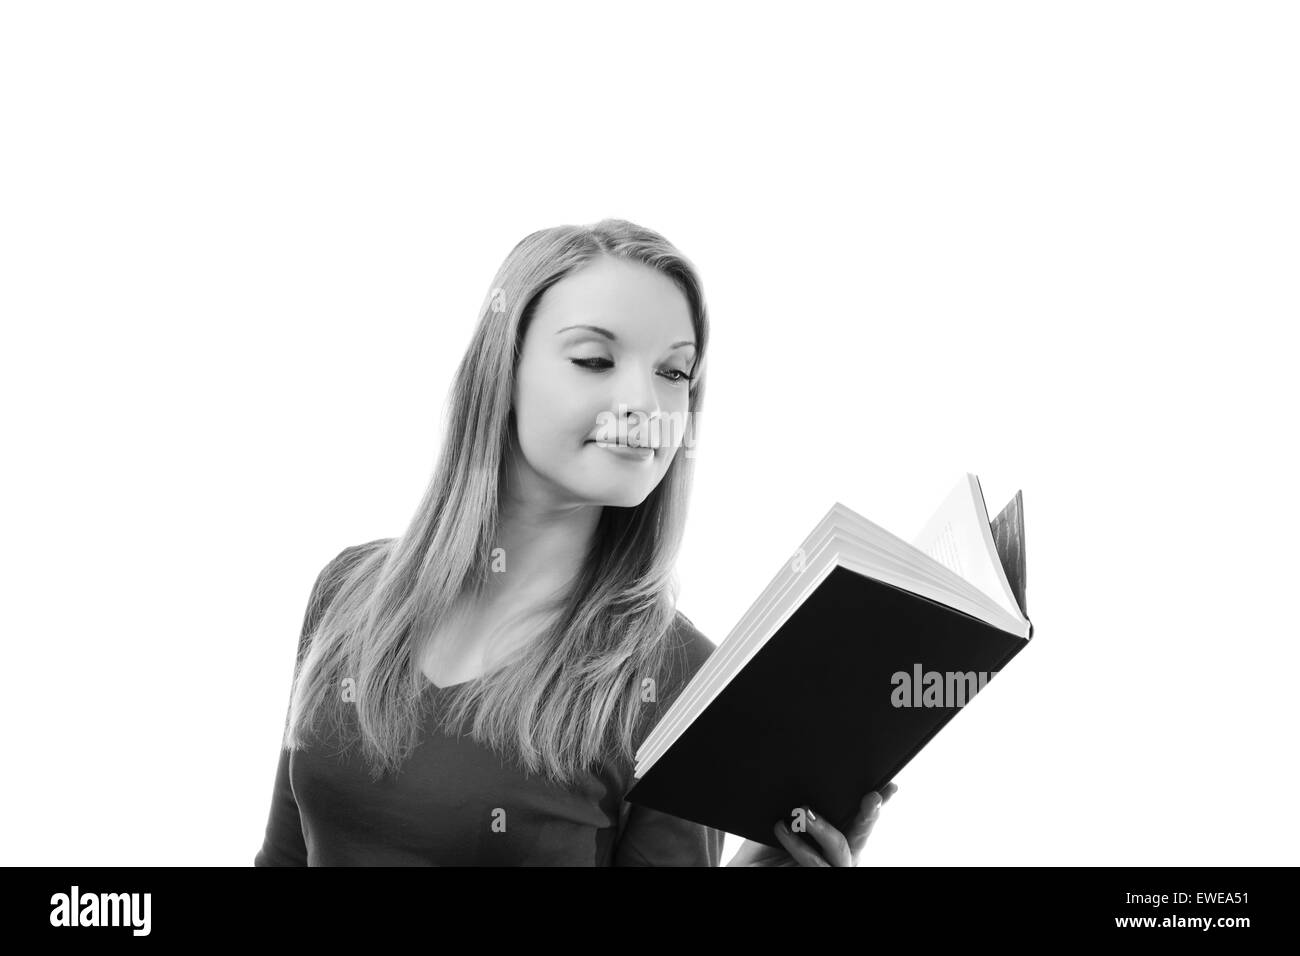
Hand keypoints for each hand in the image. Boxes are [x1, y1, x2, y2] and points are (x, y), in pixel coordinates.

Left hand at [725, 783, 897, 866]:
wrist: (746, 871)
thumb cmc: (764, 846)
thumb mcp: (782, 818)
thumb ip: (799, 804)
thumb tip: (805, 771)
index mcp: (836, 836)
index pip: (861, 818)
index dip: (877, 803)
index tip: (890, 786)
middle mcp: (839, 855)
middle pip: (861, 833)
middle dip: (868, 814)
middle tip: (871, 797)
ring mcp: (831, 868)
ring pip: (841, 848)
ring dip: (823, 827)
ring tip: (803, 812)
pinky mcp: (819, 876)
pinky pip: (816, 864)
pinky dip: (799, 845)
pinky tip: (783, 829)